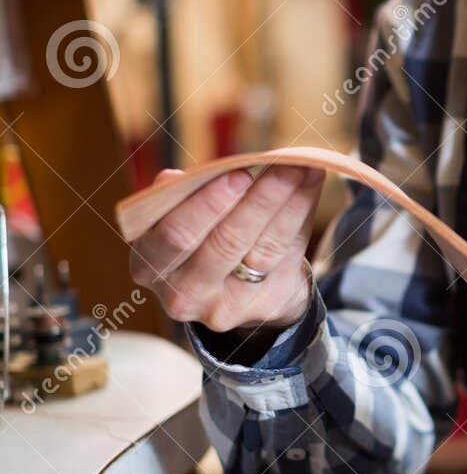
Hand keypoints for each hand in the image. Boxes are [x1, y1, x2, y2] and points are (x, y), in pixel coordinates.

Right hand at [127, 164, 325, 334]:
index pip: (176, 235)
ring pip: (262, 248)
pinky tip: (309, 184)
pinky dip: (300, 214)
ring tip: (302, 168)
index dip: (208, 204)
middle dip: (258, 201)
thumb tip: (177, 178)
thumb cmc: (202, 236)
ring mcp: (224, 307)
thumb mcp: (179, 215)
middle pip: (224, 244)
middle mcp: (181, 294)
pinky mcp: (261, 307)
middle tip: (283, 166)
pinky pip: (286, 254)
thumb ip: (179, 196)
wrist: (237, 287)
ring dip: (287, 202)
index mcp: (149, 263)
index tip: (239, 172)